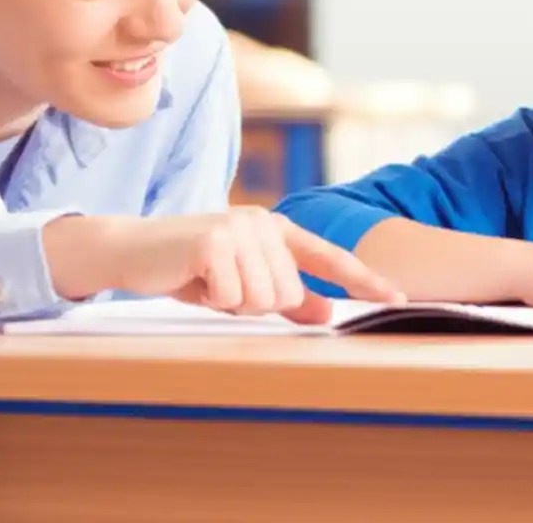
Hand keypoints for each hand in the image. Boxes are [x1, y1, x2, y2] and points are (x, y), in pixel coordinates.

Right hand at [45, 208, 404, 323]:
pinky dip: (210, 298)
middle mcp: (262, 222)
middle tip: (220, 286)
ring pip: (261, 298)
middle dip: (252, 302)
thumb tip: (328, 311)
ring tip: (207, 281)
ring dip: (231, 302)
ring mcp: (238, 227)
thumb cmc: (189, 268)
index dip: (364, 280)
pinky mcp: (213, 240)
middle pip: (286, 293)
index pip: (328, 257)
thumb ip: (286, 294)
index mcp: (274, 228)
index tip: (399, 298)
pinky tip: (192, 279)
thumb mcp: (242, 282)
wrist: (132, 250)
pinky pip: (231, 297)